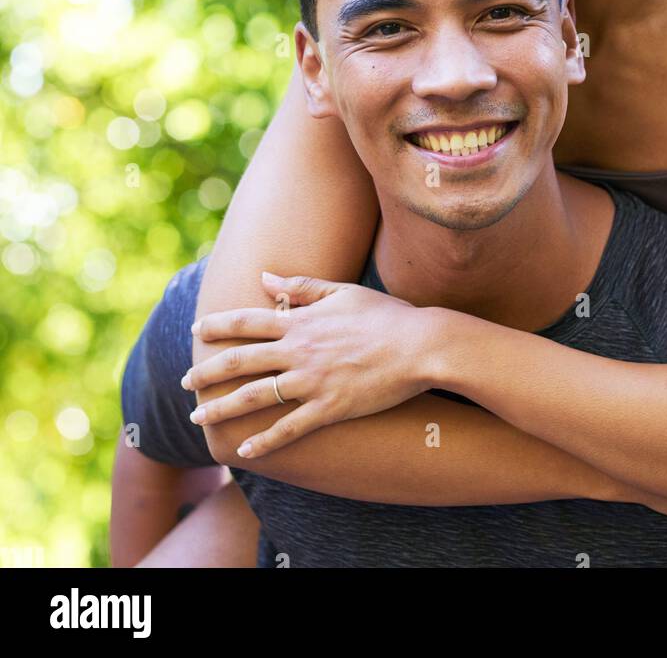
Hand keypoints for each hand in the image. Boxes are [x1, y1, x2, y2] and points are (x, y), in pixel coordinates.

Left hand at [182, 274, 436, 458]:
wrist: (419, 345)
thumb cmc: (385, 315)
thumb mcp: (342, 292)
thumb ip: (301, 288)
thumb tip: (265, 279)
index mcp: (300, 321)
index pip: (247, 321)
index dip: (218, 326)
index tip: (196, 329)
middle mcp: (299, 350)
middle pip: (240, 361)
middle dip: (207, 370)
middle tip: (184, 380)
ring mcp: (312, 381)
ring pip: (254, 396)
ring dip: (222, 407)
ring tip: (198, 417)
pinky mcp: (329, 407)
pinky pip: (289, 428)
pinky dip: (264, 441)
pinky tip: (244, 450)